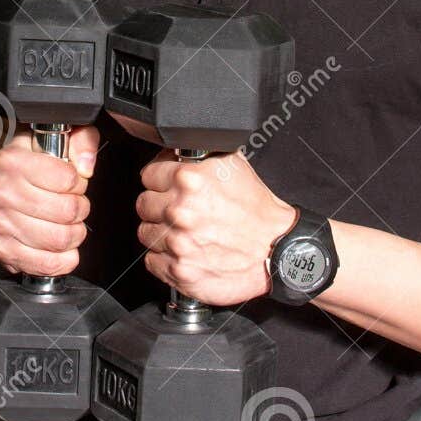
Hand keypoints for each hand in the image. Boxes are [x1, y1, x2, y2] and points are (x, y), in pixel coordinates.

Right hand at [0, 125, 98, 277]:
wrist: (2, 186)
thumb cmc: (34, 164)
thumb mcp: (59, 139)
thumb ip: (82, 141)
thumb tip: (85, 167)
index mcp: (12, 161)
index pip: (67, 179)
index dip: (78, 182)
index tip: (72, 182)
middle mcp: (1, 192)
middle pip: (66, 212)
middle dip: (79, 209)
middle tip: (72, 204)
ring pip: (60, 239)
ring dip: (73, 234)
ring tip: (66, 223)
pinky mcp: (2, 249)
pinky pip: (46, 264)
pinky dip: (62, 259)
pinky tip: (61, 246)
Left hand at [134, 149, 295, 306]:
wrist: (276, 249)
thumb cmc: (257, 211)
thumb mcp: (231, 164)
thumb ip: (197, 155)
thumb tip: (175, 150)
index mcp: (189, 179)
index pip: (148, 175)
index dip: (160, 180)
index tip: (168, 187)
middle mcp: (180, 211)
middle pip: (144, 204)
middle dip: (159, 207)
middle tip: (181, 212)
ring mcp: (178, 243)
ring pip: (146, 233)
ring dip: (161, 233)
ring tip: (185, 233)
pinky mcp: (179, 271)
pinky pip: (152, 261)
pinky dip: (165, 258)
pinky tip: (185, 251)